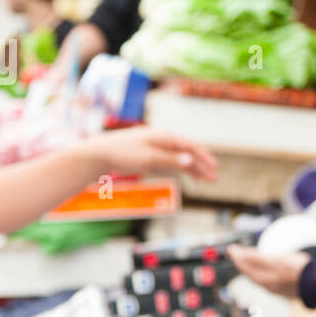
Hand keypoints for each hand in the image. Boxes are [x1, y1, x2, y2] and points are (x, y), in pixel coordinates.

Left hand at [79, 126, 218, 180]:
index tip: (215, 168)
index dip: (204, 157)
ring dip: (193, 168)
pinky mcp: (150, 154)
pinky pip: (171, 161)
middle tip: (214, 179)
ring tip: (205, 180)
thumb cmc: (124, 154)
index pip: (191, 146)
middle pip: (188, 152)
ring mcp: (156, 146)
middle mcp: (163, 139)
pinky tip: (188, 175)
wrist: (100, 153)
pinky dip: (181, 168)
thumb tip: (191, 160)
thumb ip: (171, 160)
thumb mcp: (149, 159)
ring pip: (180, 157)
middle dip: (202, 165)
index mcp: (165, 136)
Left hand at [227, 245, 309, 297]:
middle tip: (238, 252)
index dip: (237, 256)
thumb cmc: (297, 270)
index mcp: (262, 278)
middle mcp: (267, 285)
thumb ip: (255, 257)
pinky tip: (269, 269)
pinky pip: (269, 278)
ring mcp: (276, 287)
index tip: (231, 248)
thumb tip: (237, 254)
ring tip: (251, 260)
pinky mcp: (286, 288)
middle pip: (250, 272)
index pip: (244, 265)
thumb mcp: (274, 260)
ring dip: (253, 267)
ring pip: (259, 276)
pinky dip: (264, 271)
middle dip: (243, 262)